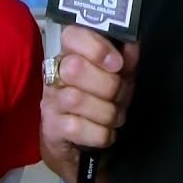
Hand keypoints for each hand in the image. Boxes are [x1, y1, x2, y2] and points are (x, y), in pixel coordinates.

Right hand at [41, 25, 139, 163]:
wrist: (77, 147)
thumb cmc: (98, 106)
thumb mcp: (118, 81)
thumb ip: (126, 62)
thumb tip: (132, 44)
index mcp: (71, 56)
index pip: (71, 35)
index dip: (96, 46)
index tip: (117, 63)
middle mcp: (55, 75)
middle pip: (75, 67)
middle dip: (108, 85)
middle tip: (118, 96)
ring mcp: (51, 102)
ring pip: (77, 99)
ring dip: (107, 112)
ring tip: (114, 117)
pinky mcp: (51, 129)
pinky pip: (78, 128)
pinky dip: (101, 134)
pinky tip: (105, 133)